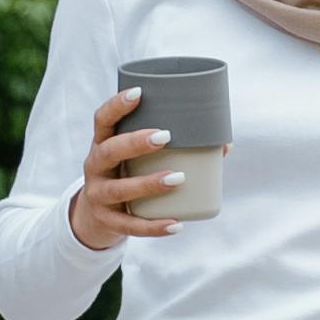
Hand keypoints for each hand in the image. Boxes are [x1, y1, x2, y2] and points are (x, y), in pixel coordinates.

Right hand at [68, 86, 180, 252]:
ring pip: (119, 189)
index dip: (117, 105)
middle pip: (109, 151)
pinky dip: (153, 226)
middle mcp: (95, 167)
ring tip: (178, 178)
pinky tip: (176, 224)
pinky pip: (129, 226)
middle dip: (135, 143)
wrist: (96, 217)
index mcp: (102, 144)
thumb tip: (224, 145)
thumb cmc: (128, 175)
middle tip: (165, 136)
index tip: (139, 93)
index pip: (102, 120)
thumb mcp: (135, 159)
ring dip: (148, 183)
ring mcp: (98, 195)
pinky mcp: (107, 221)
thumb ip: (170, 147)